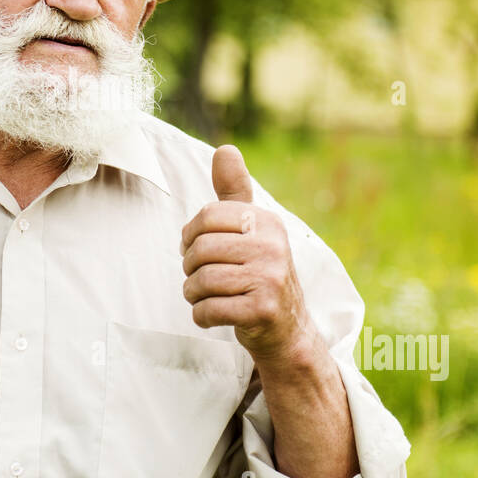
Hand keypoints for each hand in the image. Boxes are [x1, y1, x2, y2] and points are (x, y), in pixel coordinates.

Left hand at [180, 146, 315, 363]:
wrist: (287, 328)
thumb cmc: (258, 271)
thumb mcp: (250, 229)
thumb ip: (234, 191)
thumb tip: (225, 149)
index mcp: (266, 221)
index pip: (206, 217)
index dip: (190, 235)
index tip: (195, 249)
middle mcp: (273, 246)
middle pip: (200, 250)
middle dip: (190, 268)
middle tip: (199, 278)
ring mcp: (270, 278)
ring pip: (201, 281)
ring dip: (193, 293)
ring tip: (203, 296)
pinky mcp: (262, 310)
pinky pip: (208, 309)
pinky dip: (201, 315)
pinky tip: (211, 314)